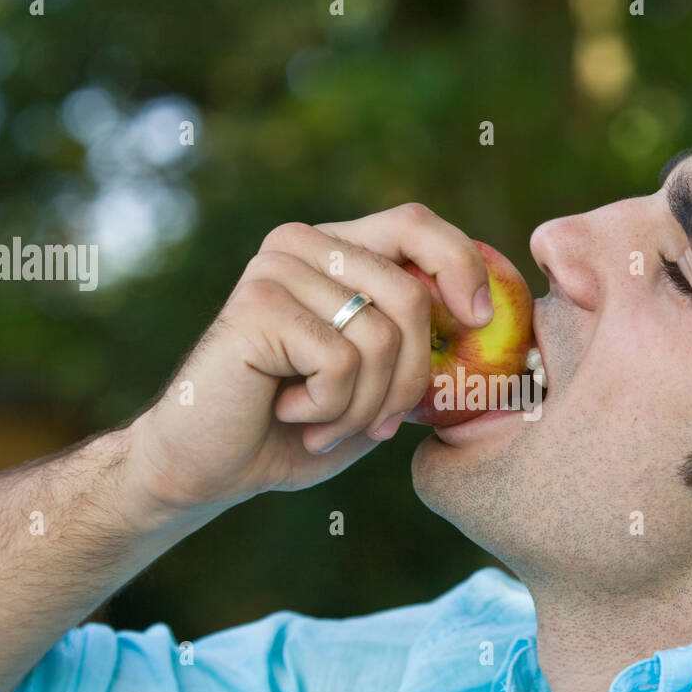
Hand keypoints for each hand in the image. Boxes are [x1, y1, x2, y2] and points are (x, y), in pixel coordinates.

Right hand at [124, 203, 491, 510]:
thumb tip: (484, 315)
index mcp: (334, 249)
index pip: (415, 224)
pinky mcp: (258, 304)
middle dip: (410, 379)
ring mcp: (276, 268)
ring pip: (383, 337)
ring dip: (366, 404)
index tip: (479, 321)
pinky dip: (330, 409)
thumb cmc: (298, 427)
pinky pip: (342, 362)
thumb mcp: (374, 380)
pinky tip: (289, 412)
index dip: (460, 265)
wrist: (206, 466)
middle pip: (411, 294)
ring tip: (322, 421)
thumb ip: (417, 342)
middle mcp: (303, 244)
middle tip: (379, 424)